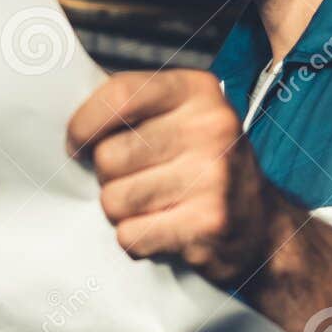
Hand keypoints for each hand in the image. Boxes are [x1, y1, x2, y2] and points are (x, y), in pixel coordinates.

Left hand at [67, 69, 287, 286]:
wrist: (262, 227)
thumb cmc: (204, 169)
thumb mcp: (180, 119)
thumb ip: (131, 111)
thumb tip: (70, 123)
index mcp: (197, 91)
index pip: (117, 96)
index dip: (83, 125)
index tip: (76, 145)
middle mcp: (210, 127)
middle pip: (108, 157)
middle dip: (109, 178)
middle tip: (136, 183)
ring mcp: (213, 176)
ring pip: (114, 200)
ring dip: (122, 213)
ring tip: (153, 208)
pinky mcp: (209, 223)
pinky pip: (132, 236)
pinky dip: (138, 240)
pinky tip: (164, 231)